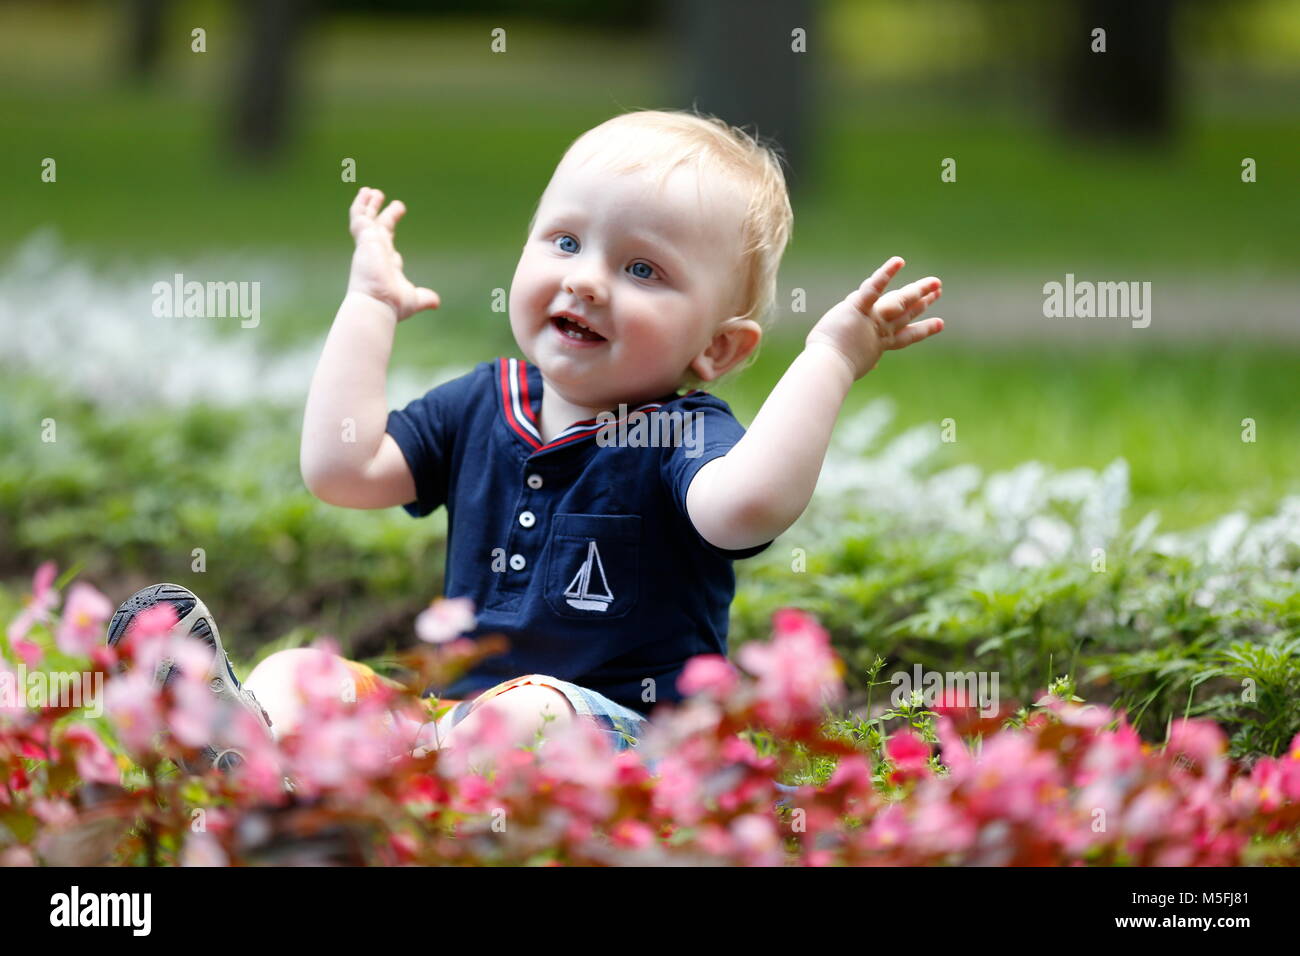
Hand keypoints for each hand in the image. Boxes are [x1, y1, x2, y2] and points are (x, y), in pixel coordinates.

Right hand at [346, 186, 440, 321]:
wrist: (377, 303)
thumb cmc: (392, 305)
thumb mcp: (414, 300)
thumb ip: (425, 298)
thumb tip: (436, 303)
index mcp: (385, 267)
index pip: (388, 248)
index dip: (390, 238)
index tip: (392, 233)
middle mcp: (375, 254)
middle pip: (380, 230)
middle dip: (386, 216)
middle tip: (394, 204)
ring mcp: (369, 245)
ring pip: (366, 221)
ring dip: (370, 206)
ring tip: (373, 192)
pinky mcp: (364, 238)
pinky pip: (359, 216)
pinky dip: (361, 204)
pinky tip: (366, 192)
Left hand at [805, 257, 943, 380]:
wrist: (829, 368)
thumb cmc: (834, 370)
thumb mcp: (855, 364)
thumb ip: (866, 359)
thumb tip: (874, 364)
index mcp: (879, 345)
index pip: (905, 335)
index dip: (923, 329)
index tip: (940, 323)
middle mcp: (881, 331)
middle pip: (906, 314)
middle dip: (923, 302)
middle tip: (938, 291)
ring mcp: (872, 318)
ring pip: (899, 301)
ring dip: (918, 290)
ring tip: (935, 282)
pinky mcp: (857, 307)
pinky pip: (873, 288)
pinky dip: (885, 274)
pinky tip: (899, 261)